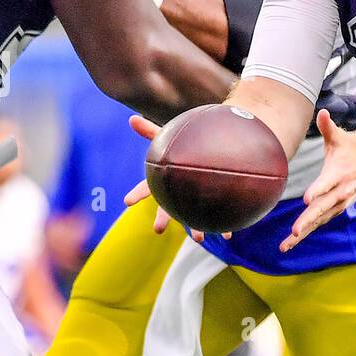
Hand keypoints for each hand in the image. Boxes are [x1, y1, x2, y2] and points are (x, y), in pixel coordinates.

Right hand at [123, 114, 227, 242]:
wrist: (208, 152)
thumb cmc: (183, 145)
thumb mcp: (167, 136)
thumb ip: (150, 130)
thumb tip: (131, 117)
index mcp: (164, 180)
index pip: (146, 187)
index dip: (137, 194)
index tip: (127, 202)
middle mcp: (175, 194)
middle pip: (167, 208)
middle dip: (163, 218)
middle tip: (157, 229)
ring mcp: (192, 201)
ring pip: (192, 217)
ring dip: (194, 228)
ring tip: (199, 238)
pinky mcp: (210, 205)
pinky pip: (216, 217)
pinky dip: (223, 226)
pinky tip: (228, 235)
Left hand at [280, 109, 355, 251]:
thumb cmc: (351, 147)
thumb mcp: (340, 137)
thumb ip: (328, 127)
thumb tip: (323, 113)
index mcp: (339, 173)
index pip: (327, 184)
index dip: (318, 191)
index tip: (307, 200)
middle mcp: (340, 191)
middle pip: (323, 208)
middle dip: (309, 220)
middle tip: (294, 231)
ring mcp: (340, 202)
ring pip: (321, 219)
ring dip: (305, 232)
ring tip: (286, 244)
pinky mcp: (337, 208)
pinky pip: (321, 222)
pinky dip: (307, 232)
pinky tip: (292, 242)